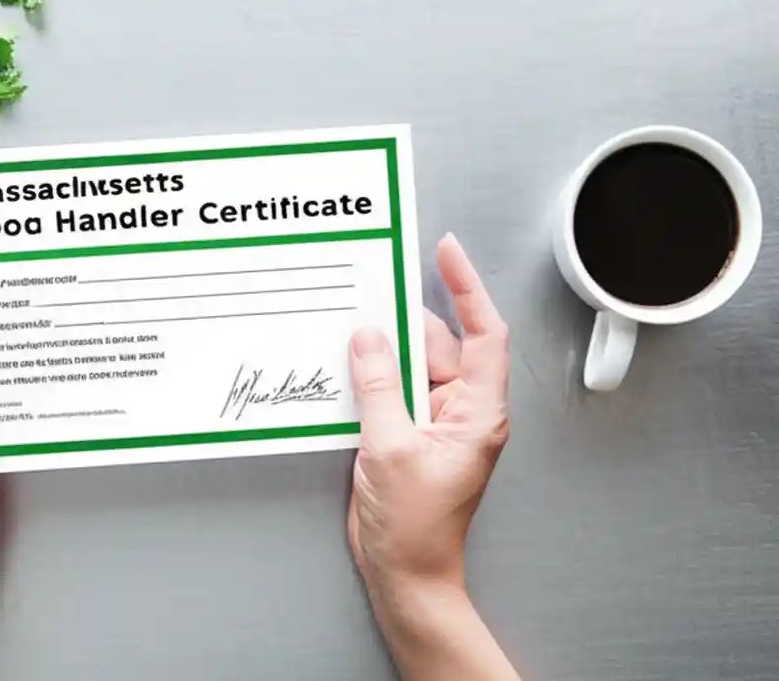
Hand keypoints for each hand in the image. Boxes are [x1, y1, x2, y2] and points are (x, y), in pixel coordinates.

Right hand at [348, 234, 516, 680]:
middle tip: (367, 291)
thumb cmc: (415, 525)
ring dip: (380, 350)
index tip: (447, 252)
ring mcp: (432, 423)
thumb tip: (367, 337)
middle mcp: (460, 411)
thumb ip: (379, 386)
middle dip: (403, 320)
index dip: (468, 288)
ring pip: (408, 367)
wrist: (404, 573)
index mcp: (477, 411)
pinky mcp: (406, 435)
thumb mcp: (391, 447)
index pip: (484, 334)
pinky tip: (342, 368)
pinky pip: (390, 392)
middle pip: (437, 346)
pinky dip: (369, 378)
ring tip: (347, 327)